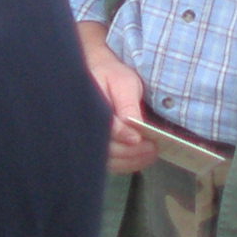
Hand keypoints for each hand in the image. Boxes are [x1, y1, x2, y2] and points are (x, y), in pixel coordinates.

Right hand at [80, 33, 156, 173]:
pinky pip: (110, 162)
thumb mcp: (123, 84)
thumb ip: (128, 107)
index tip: (139, 138)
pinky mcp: (93, 147)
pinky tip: (142, 158)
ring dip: (132, 160)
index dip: (123, 135)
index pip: (106, 128)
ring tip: (151, 152)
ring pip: (109, 160)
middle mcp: (83, 126)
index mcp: (88, 108)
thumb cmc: (111, 76)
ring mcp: (86, 139)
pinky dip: (127, 163)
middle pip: (108, 149)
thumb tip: (134, 133)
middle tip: (153, 147)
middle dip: (132, 151)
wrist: (98, 73)